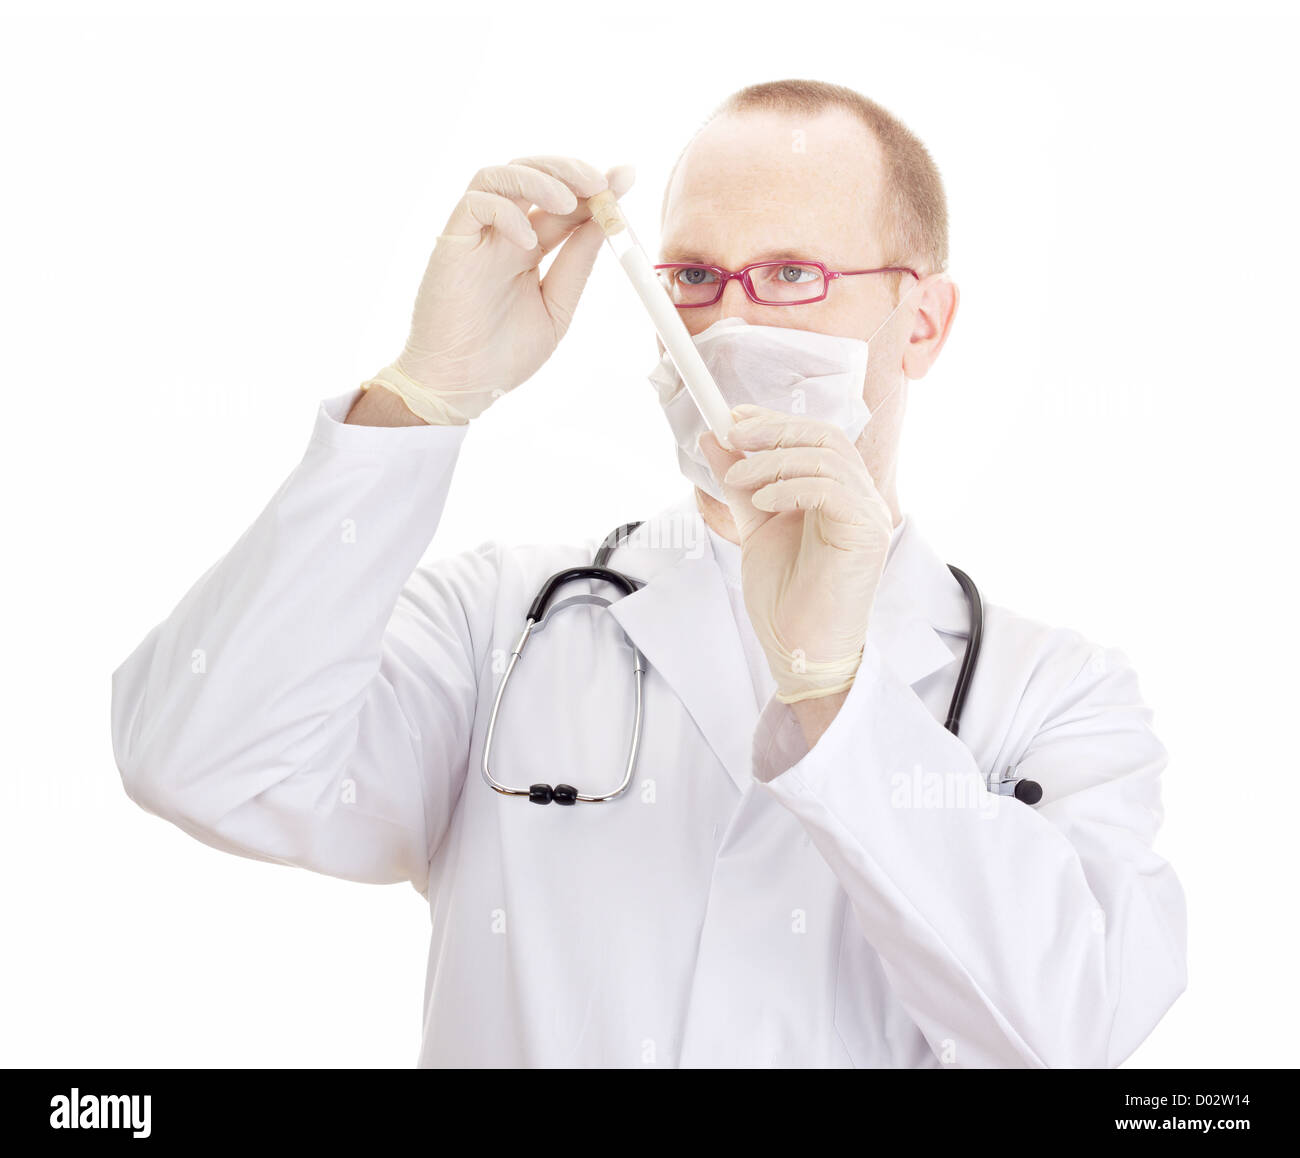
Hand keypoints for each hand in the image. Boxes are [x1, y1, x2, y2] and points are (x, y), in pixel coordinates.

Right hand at [365, 156, 634, 424]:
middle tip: (602, 181)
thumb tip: (607, 222)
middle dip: (571, 170)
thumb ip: (577, 264)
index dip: (595, 187)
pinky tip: (527, 241)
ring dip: (540, 178)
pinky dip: (506, 211)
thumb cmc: (504, 354)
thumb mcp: (556, 306)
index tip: (626, 177)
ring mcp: (477, 235)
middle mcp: (503, 233)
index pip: (563, 203)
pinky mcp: (452, 241)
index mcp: (529, 248)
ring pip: (502, 175)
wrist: (464, 387)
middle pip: (534, 175)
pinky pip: (475, 202)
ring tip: (570, 200)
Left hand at [699, 404, 893, 703]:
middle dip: (772, 429)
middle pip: (824, 436)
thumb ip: (740, 485)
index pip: (814, 437)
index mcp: (837, 494)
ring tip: (736, 480)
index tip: (732, 417)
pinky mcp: (867, 534)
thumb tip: (714, 439)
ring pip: (826, 457)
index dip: (773, 420)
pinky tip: (763, 503)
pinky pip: (831, 488)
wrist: (798, 651)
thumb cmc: (784, 600)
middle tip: (731, 434)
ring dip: (773, 460)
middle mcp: (859, 498)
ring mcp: (868, 515)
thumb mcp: (754, 528)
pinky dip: (791, 486)